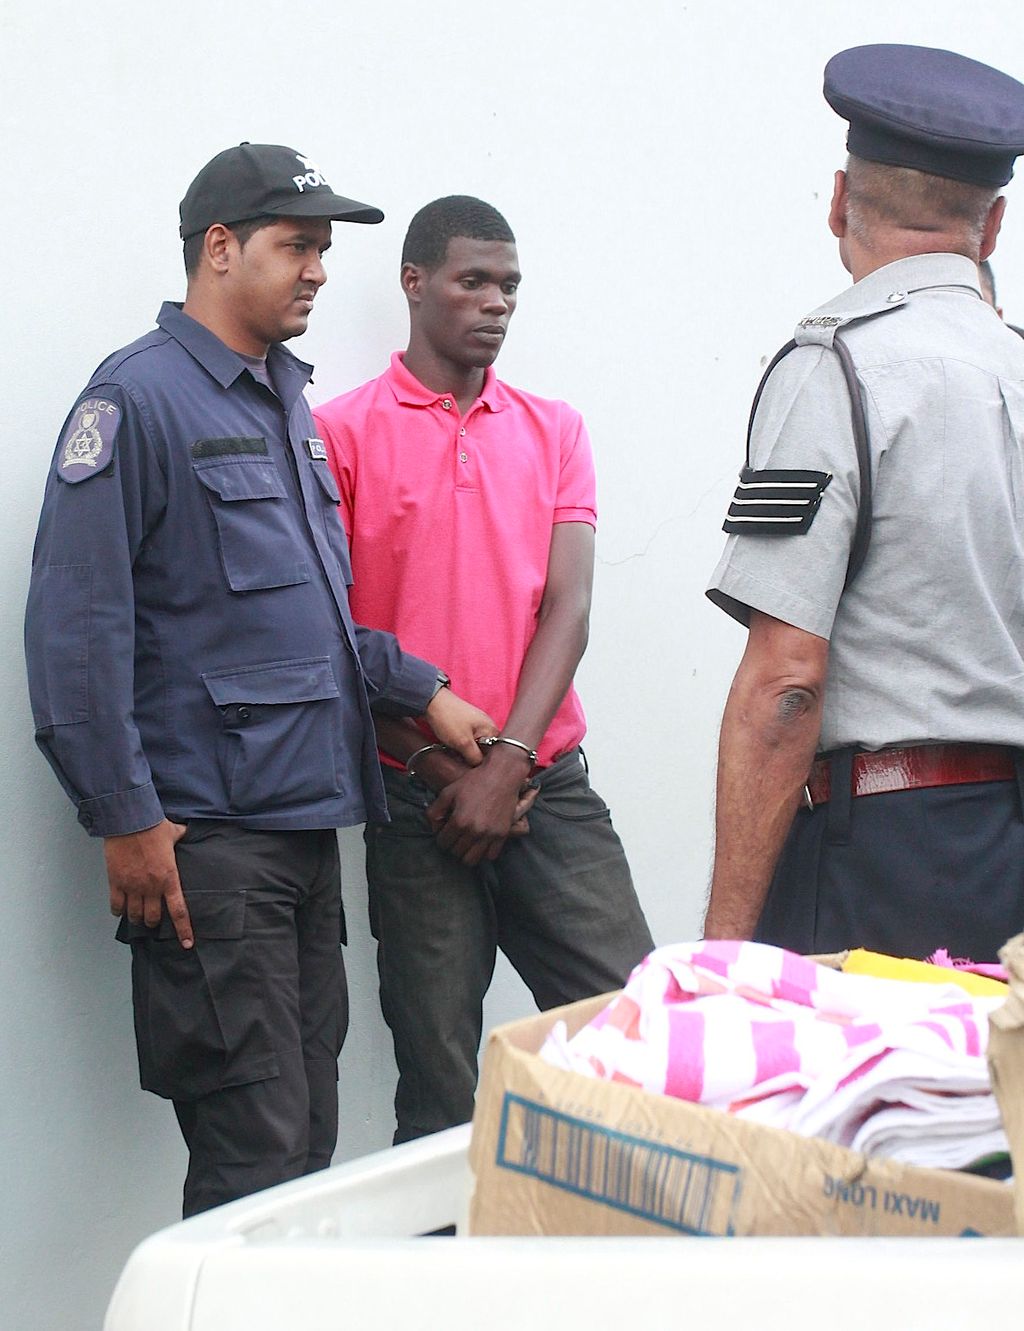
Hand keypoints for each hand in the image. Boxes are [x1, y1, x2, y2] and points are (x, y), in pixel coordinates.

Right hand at [105, 819, 192, 947]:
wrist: (130, 820)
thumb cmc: (153, 826)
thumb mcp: (174, 832)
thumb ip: (181, 836)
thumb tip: (186, 832)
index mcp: (169, 878)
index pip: (178, 911)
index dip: (184, 930)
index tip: (186, 943)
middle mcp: (151, 887)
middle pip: (152, 918)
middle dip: (153, 922)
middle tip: (152, 920)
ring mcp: (132, 886)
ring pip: (134, 915)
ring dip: (136, 919)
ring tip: (136, 917)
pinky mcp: (116, 882)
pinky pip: (116, 905)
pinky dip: (118, 911)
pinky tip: (119, 910)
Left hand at [423, 688, 496, 765]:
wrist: (432, 702)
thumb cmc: (448, 718)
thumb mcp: (463, 743)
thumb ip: (475, 758)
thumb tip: (479, 767)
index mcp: (491, 730)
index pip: (494, 754)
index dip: (481, 761)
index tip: (469, 761)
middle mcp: (487, 727)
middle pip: (484, 751)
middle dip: (471, 756)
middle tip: (459, 754)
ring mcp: (477, 725)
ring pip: (474, 746)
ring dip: (463, 750)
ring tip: (453, 747)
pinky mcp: (466, 725)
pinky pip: (467, 740)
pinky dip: (459, 744)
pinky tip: (451, 743)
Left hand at [426, 744, 534, 865]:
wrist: (502, 775)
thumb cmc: (474, 782)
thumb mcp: (448, 792)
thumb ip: (435, 811)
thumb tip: (434, 828)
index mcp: (459, 821)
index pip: (443, 843)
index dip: (441, 837)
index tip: (445, 831)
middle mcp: (474, 831)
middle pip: (456, 852)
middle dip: (452, 845)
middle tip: (455, 836)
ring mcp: (489, 834)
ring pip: (471, 860)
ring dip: (466, 853)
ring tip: (466, 842)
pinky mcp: (502, 834)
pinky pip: (490, 856)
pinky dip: (484, 852)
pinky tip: (481, 842)